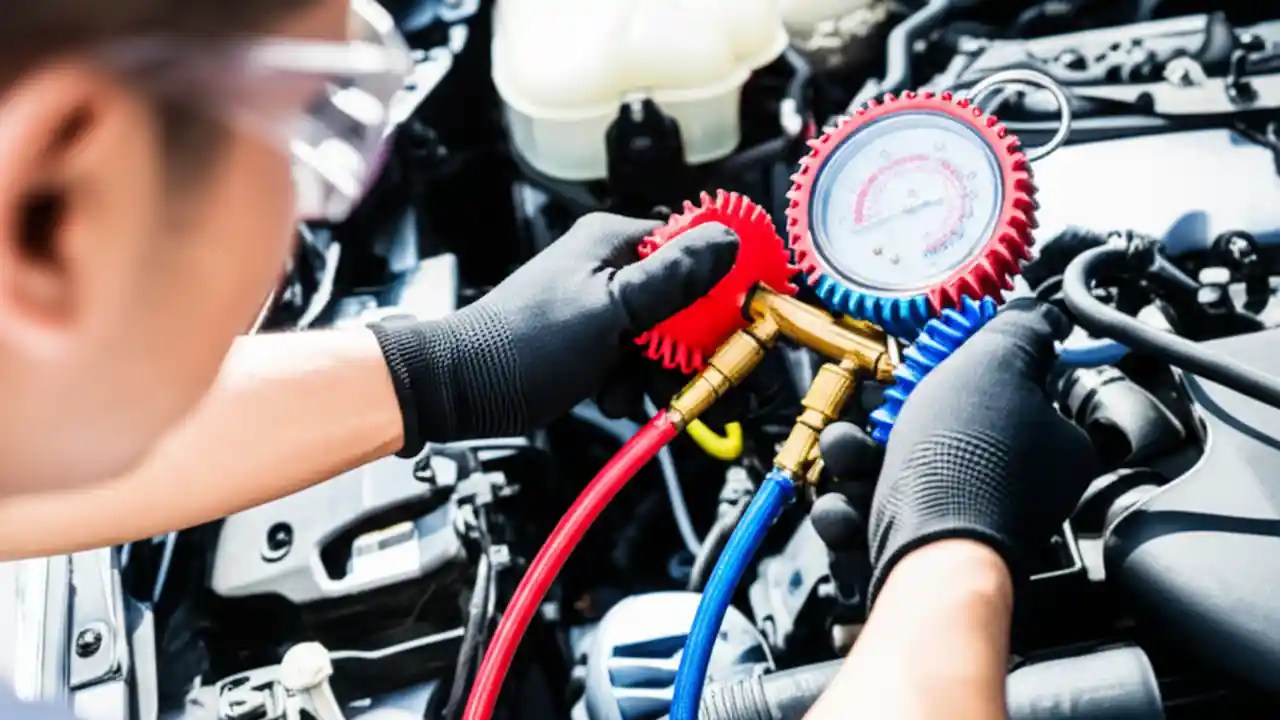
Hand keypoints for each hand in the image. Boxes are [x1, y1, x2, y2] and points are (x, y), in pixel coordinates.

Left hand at [371, 212, 736, 453]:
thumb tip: (726, 240)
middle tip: (679, 370)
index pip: (694, 245)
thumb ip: (672, 278)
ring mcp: (601, 304)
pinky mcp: (593, 339)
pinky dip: (630, 381)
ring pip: (662, 335)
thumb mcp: (611, 310)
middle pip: (684, 298)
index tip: (742, 314)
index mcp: (614, 240)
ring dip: (655, 370)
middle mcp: (609, 266)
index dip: (723, 282)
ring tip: (629, 387)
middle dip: (683, 343)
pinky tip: (611, 394)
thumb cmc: (522, 344)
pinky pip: (635, 358)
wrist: (464, 390)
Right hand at [845, 299, 1101, 604]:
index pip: (1015, 399)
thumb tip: (1042, 313)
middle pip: (936, 435)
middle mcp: (1007, 494)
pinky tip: (848, 509)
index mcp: (1050, 450)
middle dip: (888, 421)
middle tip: (879, 414)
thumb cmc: (966, 465)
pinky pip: (866, 520)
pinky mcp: (908, 559)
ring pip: (889, 476)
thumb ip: (1020, 330)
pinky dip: (848, 511)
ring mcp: (956, 530)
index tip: (937, 364)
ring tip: (851, 459)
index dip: (966, 376)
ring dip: (856, 461)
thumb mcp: (1000, 364)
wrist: (925, 557)